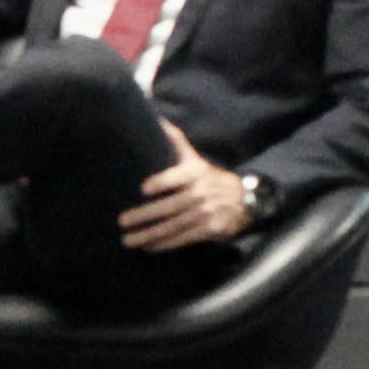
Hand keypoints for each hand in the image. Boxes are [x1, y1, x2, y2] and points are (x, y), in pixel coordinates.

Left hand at [119, 126, 254, 253]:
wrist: (245, 199)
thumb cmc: (210, 178)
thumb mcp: (196, 159)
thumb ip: (176, 142)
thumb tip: (158, 121)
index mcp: (195, 173)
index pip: (177, 177)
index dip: (162, 182)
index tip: (143, 188)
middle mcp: (200, 193)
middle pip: (170, 206)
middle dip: (145, 215)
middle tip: (122, 221)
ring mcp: (205, 213)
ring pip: (173, 226)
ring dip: (150, 234)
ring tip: (128, 240)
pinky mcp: (209, 230)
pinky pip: (183, 238)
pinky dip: (165, 244)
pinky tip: (148, 248)